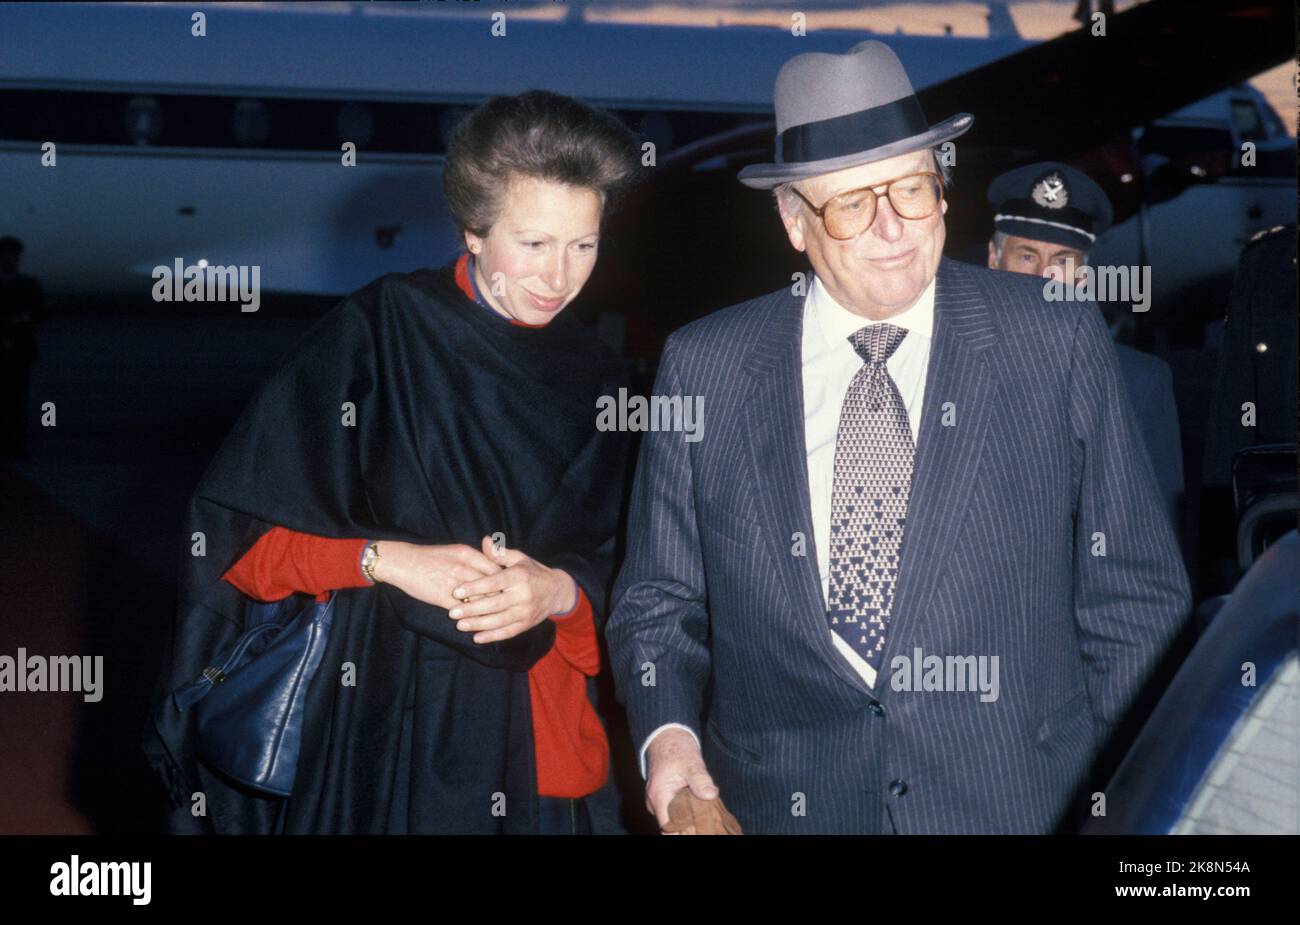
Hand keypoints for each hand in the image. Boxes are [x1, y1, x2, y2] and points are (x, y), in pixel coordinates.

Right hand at [371, 540, 501, 611]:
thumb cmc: (430, 557)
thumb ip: (475, 559)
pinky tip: (478, 623)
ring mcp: (454, 583)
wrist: (403, 562)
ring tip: (498, 618)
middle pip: (493, 585)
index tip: (511, 591)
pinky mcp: (443, 597)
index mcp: (468, 554)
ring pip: (481, 599)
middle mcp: (464, 567)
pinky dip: (473, 617)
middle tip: (509, 607)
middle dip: (502, 597)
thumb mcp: (456, 551)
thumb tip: (493, 570)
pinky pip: (464, 610)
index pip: (496, 569)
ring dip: (489, 609)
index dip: (505, 582)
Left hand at [443, 536, 575, 644]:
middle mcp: (523, 595)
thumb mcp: (519, 558)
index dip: (474, 587)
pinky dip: (492, 636)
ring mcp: (525, 612)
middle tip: (452, 613)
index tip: (456, 591)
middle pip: (494, 604)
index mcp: (519, 576)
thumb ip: (500, 553)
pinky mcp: (526, 624)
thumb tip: (485, 541)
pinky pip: (507, 632)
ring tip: (460, 625)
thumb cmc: (532, 572)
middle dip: (472, 609)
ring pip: (499, 621)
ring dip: (478, 624)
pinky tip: (476, 637)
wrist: (557, 591)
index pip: (494, 582)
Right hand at [646, 727, 732, 832]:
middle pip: (672, 826)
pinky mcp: (664, 798)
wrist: (667, 737)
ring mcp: (658, 801)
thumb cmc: (677, 749)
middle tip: (708, 824)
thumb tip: (711, 795)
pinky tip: (701, 810)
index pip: (668, 828)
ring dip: (689, 820)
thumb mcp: (691, 763)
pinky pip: (674, 812)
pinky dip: (687, 813)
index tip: (700, 830)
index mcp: (659, 797)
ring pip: (673, 819)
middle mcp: (655, 803)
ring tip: (707, 817)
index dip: (684, 833)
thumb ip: (700, 780)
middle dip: (689, 828)